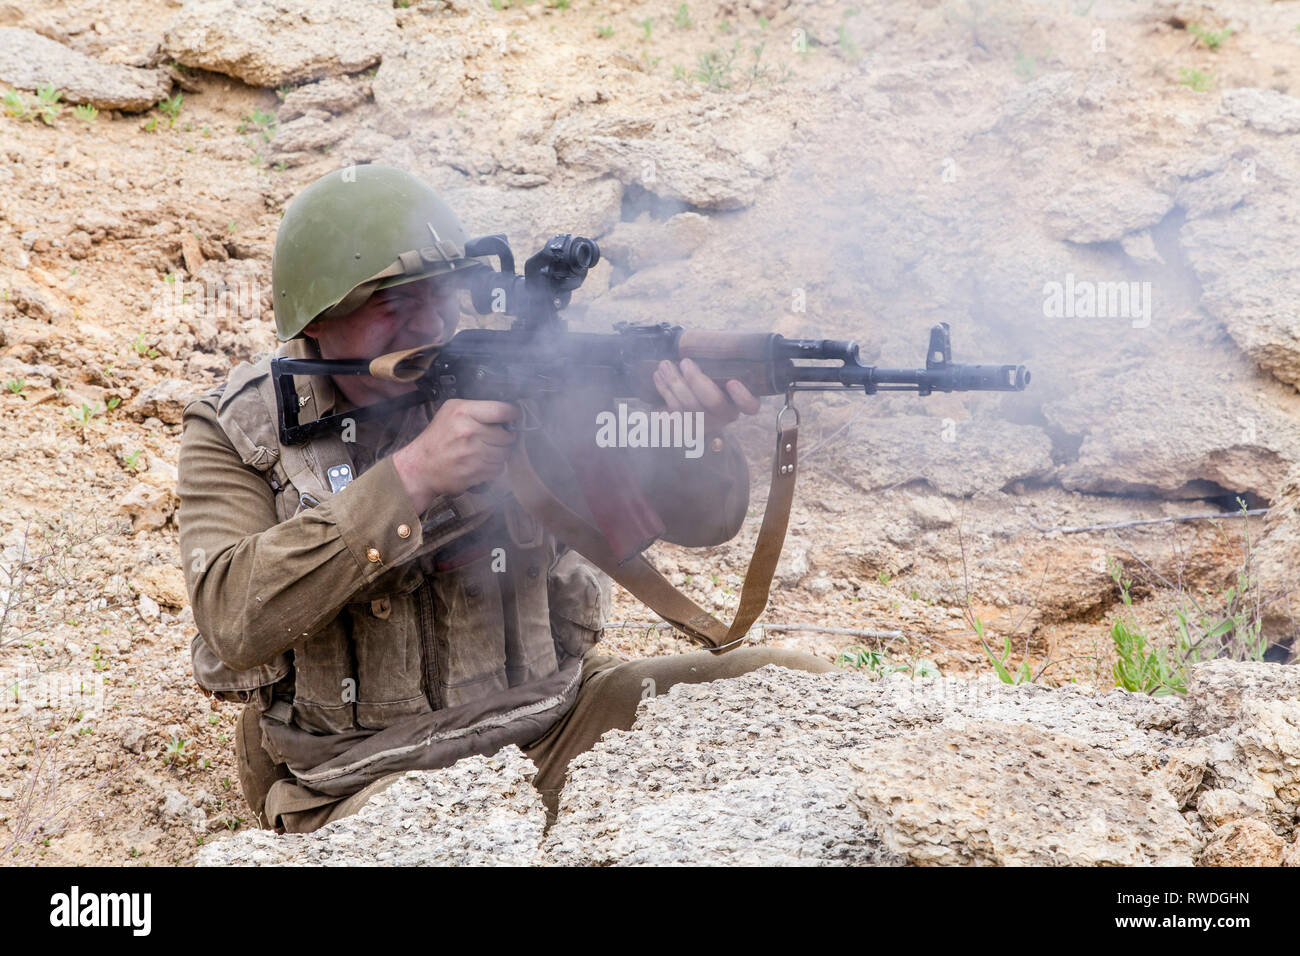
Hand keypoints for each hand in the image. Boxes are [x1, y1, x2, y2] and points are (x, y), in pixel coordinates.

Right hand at [393, 399, 519, 511]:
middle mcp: (469, 432)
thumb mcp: (450, 411)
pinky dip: (494, 466)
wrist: (420, 467)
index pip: (502, 410)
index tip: (514, 416)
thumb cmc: (437, 438)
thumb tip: (506, 412)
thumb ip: (477, 408)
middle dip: (506, 437)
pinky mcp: (475, 472)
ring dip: (500, 453)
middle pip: (507, 435)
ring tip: (486, 450)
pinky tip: (481, 462)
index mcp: (463, 413)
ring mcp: (473, 454)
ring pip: (505, 453)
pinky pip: (498, 468)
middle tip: (497, 438)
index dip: (513, 414)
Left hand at [651, 358, 760, 428]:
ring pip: (688, 408)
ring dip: (672, 385)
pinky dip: (664, 395)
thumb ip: (719, 362)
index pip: (750, 406)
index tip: (732, 382)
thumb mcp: (720, 372)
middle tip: (684, 362)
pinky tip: (658, 380)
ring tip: (663, 367)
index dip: (742, 397)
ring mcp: (705, 425)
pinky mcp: (686, 430)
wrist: (696, 406)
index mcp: (739, 402)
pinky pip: (672, 415)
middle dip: (695, 380)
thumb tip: (706, 341)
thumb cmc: (710, 381)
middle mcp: (725, 417)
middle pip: (712, 402)